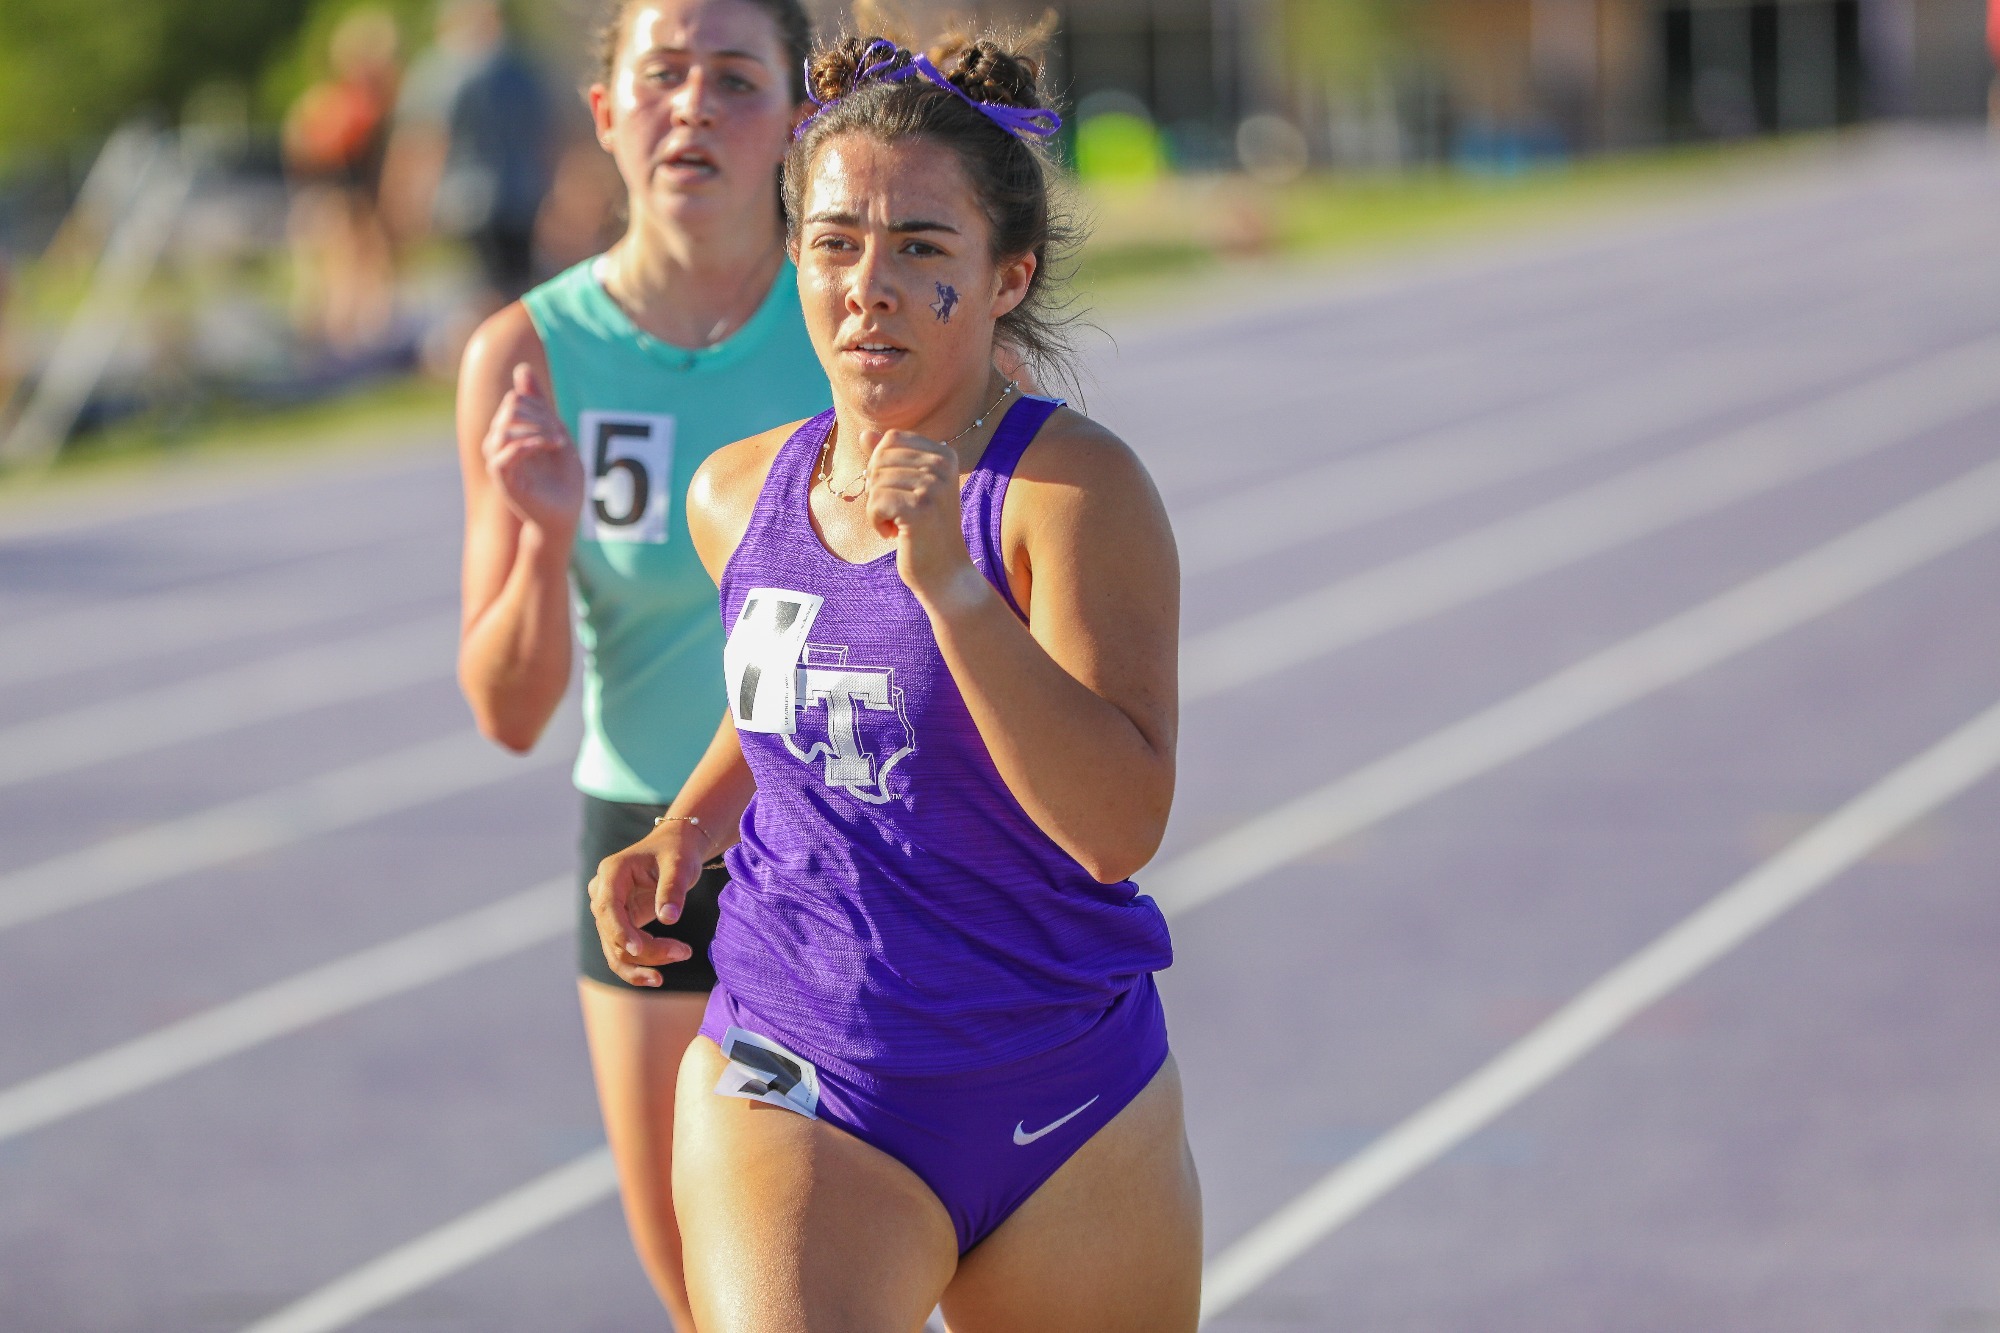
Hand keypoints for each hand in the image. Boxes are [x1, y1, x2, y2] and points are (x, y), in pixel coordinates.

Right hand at [483, 364, 584, 539]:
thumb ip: (540, 405)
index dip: (540, 405)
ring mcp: (498, 461)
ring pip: (504, 428)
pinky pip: (502, 453)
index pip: (515, 400)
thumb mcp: (558, 435)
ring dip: (536, 429)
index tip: (560, 426)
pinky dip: (527, 444)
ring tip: (558, 442)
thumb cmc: (564, 481)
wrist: (565, 517)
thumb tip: (521, 368)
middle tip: (561, 435)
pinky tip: (548, 447)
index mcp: (512, 433)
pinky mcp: (502, 479)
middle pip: (510, 410)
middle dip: (540, 416)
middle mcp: (499, 445)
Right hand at [586, 821, 707, 987]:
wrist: (675, 849)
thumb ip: (673, 889)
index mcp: (611, 873)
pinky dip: (638, 967)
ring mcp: (608, 912)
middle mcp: (602, 893)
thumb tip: (668, 919)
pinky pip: (621, 953)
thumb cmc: (678, 852)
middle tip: (684, 952)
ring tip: (680, 958)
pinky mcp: (618, 926)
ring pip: (615, 949)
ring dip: (644, 963)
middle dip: (646, 950)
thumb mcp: (680, 865)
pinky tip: (657, 977)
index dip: (620, 931)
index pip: (608, 907)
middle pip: (613, 933)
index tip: (639, 950)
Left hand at [866, 429, 990, 615]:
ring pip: (875, 482)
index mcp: (944, 455)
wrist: (944, 574)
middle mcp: (942, 466)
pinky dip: (876, 523)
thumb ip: (887, 459)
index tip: (900, 494)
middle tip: (898, 513)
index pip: (890, 440)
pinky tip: (895, 535)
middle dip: (878, 489)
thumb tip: (865, 433)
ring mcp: (933, 486)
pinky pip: (875, 503)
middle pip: (880, 459)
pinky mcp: (920, 508)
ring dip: (878, 510)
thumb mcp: (907, 489)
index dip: (882, 468)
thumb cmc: (924, 532)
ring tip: (900, 526)